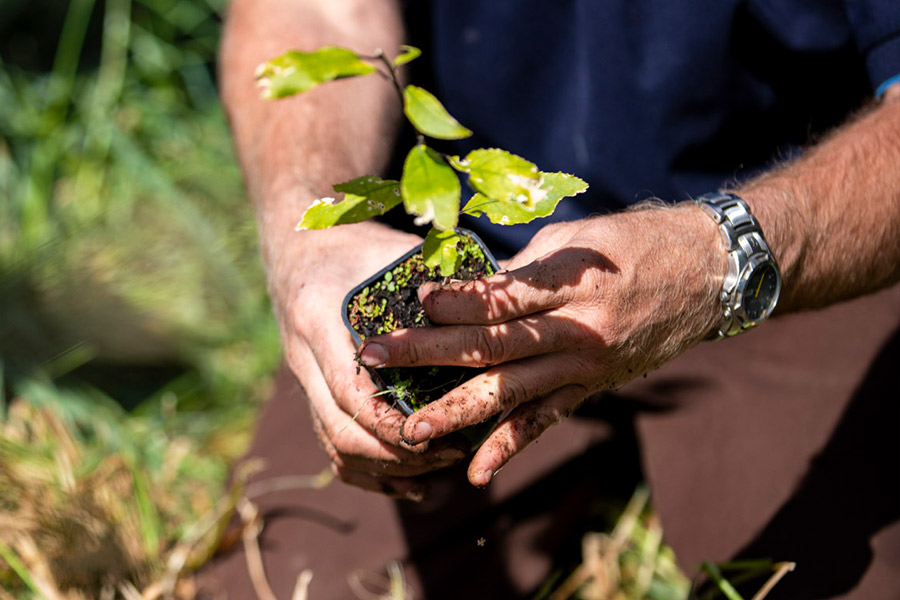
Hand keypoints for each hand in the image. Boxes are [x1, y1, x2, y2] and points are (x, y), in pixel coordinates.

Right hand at [265, 215, 467, 499]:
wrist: (302, 248)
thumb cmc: (359, 246)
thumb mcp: (395, 254)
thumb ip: (438, 286)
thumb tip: (501, 312)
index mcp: (319, 320)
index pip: (350, 391)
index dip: (391, 423)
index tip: (434, 434)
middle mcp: (302, 357)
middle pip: (340, 432)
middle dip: (396, 454)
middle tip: (449, 453)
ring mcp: (303, 379)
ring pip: (335, 447)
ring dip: (386, 468)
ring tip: (438, 468)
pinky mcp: (312, 392)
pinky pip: (332, 447)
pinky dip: (370, 473)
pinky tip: (410, 483)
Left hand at [358, 204, 723, 485]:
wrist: (709, 273)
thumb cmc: (636, 242)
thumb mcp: (577, 238)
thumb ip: (522, 270)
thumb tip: (468, 291)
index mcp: (570, 282)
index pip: (500, 297)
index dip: (454, 301)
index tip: (412, 299)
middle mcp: (576, 330)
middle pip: (492, 345)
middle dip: (428, 353)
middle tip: (374, 358)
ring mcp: (585, 366)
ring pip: (512, 392)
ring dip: (457, 412)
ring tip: (410, 429)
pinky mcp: (592, 388)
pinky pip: (547, 421)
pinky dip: (511, 446)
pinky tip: (477, 470)